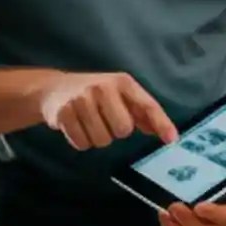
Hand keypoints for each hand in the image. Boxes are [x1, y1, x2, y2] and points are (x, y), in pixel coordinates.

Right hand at [39, 72, 178, 149]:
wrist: (54, 88)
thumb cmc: (94, 93)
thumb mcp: (119, 95)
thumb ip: (142, 113)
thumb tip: (168, 134)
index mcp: (122, 82)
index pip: (147, 105)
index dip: (161, 123)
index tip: (172, 140)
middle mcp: (103, 88)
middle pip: (123, 130)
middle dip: (116, 131)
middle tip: (106, 121)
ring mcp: (82, 99)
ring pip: (102, 140)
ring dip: (97, 138)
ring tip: (90, 123)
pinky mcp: (63, 114)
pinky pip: (82, 143)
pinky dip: (81, 140)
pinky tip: (77, 126)